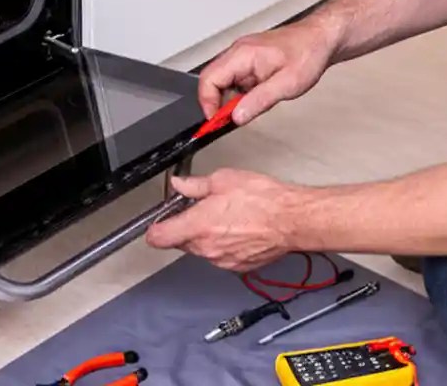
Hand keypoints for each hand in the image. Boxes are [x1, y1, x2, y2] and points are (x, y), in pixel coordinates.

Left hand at [145, 169, 297, 271]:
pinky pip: (221, 256)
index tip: (158, 223)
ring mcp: (222, 260)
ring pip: (202, 249)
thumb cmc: (262, 200)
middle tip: (201, 210)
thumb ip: (195, 185)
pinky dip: (224, 245)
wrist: (292, 220)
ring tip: (226, 218)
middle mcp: (207, 248)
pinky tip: (238, 229)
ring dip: (206, 237)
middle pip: (181, 242)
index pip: (159, 238)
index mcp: (197, 226)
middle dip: (186, 227)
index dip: (155, 230)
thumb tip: (179, 185)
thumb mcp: (223, 180)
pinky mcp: (238, 267)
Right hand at [198, 21, 338, 123]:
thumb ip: (259, 101)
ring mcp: (243, 56)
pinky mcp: (249, 62)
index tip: (215, 120)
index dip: (207, 102)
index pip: (209, 78)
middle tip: (230, 120)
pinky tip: (257, 99)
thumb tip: (237, 116)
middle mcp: (238, 52)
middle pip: (212, 80)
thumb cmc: (308, 53)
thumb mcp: (287, 84)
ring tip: (250, 109)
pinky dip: (240, 94)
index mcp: (242, 54)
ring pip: (223, 82)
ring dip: (230, 99)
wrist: (322, 39)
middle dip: (217, 103)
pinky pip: (235, 80)